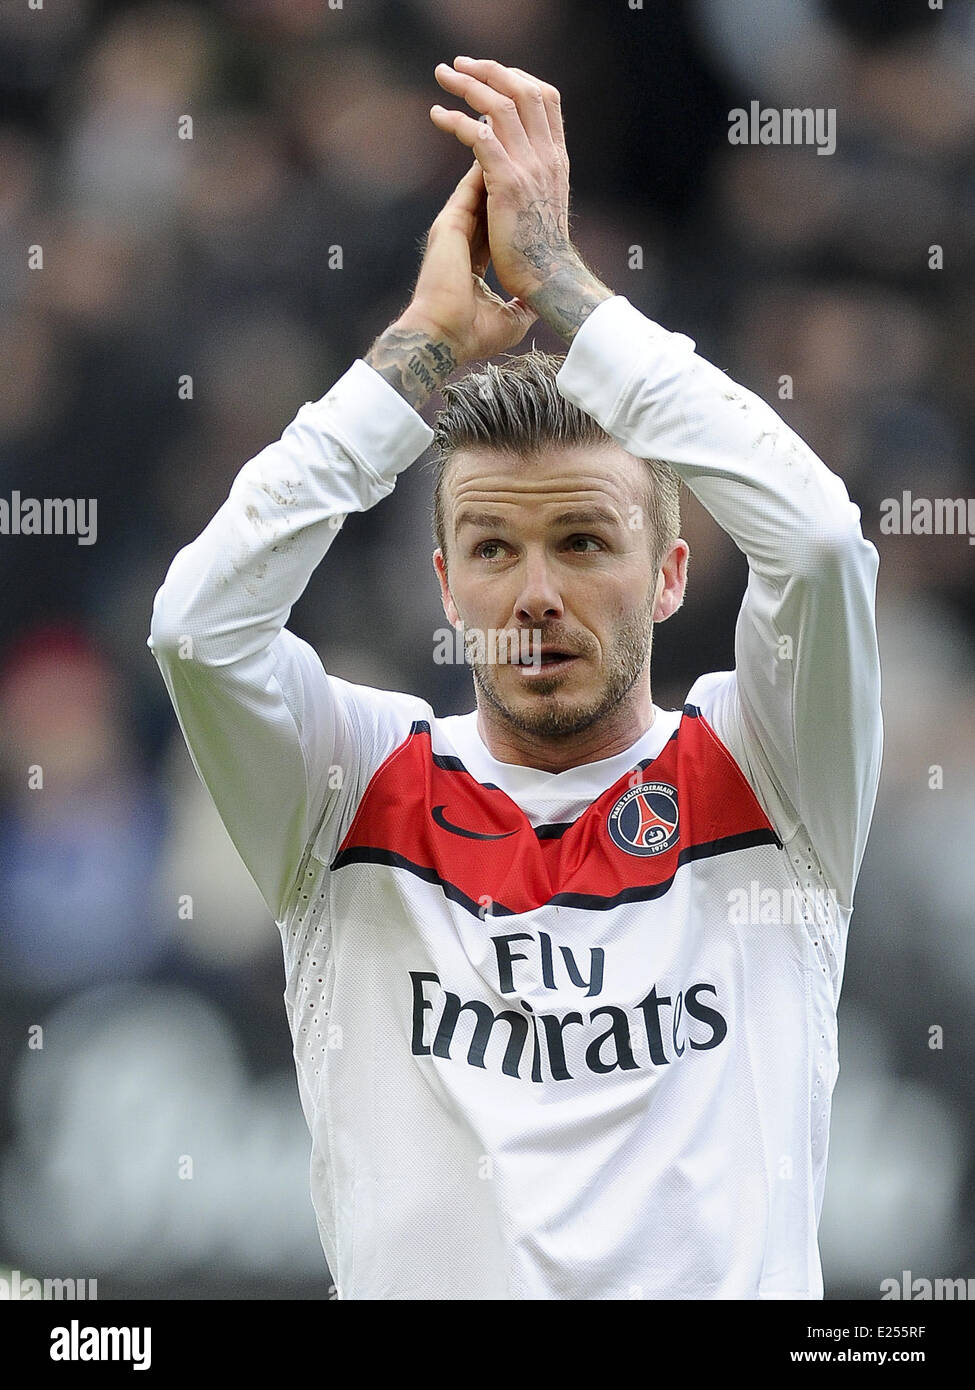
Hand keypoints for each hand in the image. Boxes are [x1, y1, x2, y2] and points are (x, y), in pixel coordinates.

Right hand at [364, 159, 536, 409]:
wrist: (444, 337)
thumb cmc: (471, 334)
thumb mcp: (509, 321)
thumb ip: (522, 307)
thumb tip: (539, 305)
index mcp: (475, 260)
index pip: (496, 223)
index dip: (510, 204)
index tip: (530, 191)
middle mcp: (464, 239)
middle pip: (487, 197)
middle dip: (504, 173)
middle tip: (523, 148)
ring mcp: (455, 228)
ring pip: (479, 184)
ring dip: (495, 158)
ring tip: (512, 133)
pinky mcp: (450, 223)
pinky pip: (470, 184)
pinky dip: (483, 162)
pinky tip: (499, 139)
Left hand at [430, 58, 612, 338]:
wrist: (550, 282)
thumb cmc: (543, 256)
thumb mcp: (544, 209)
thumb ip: (535, 181)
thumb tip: (516, 169)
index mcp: (557, 160)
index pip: (545, 99)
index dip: (518, 78)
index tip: (492, 74)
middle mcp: (547, 157)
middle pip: (523, 90)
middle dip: (489, 70)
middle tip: (459, 63)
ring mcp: (530, 168)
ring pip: (500, 105)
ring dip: (467, 85)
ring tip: (442, 75)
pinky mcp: (508, 184)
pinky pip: (481, 136)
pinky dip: (457, 120)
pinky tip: (437, 116)